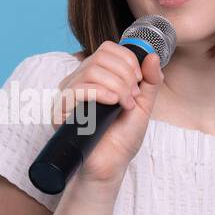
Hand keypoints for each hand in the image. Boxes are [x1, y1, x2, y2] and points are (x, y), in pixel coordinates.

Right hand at [52, 42, 164, 187]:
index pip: (107, 49)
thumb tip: (153, 55)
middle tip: (133, 97)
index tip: (138, 81)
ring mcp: (68, 94)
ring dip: (116, 86)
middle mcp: (79, 81)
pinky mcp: (61, 111)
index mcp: (96, 76)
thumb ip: (151, 80)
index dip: (127, 60)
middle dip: (125, 75)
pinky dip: (100, 92)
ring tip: (124, 105)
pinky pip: (76, 89)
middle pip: (101, 57)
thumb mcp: (144, 104)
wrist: (112, 165)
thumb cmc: (123, 137)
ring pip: (91, 70)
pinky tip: (113, 103)